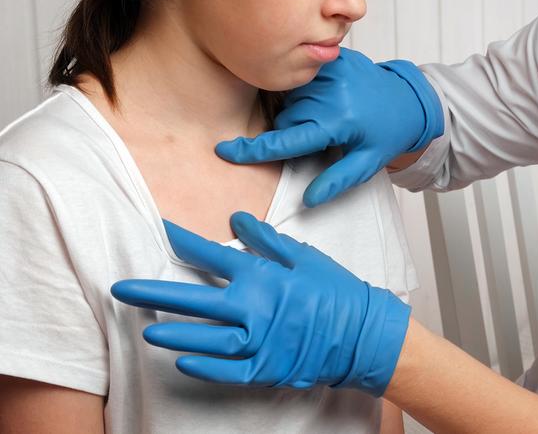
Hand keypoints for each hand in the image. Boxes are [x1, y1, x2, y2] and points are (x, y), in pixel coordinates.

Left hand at [110, 212, 410, 396]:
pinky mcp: (266, 368)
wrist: (364, 333)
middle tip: (121, 289)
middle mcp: (254, 308)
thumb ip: (266, 239)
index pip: (211, 255)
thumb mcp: (304, 256)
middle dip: (153, 292)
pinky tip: (181, 363)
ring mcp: (259, 342)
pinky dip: (204, 368)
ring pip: (205, 339)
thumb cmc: (336, 291)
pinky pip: (227, 371)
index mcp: (262, 276)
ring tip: (147, 329)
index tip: (159, 230)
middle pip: (193, 299)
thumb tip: (236, 218)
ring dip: (174, 333)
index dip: (182, 241)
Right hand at [215, 48, 444, 207]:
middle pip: (286, 119)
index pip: (286, 140)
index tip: (225, 151)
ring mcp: (331, 71)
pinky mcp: (333, 59)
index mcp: (338, 122)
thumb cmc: (386, 135)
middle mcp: (331, 93)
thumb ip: (336, 181)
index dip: (253, 150)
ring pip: (290, 100)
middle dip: (294, 133)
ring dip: (299, 112)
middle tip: (322, 136)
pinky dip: (306, 93)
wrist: (408, 100)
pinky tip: (327, 98)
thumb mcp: (366, 163)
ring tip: (328, 116)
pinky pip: (301, 80)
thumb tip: (308, 200)